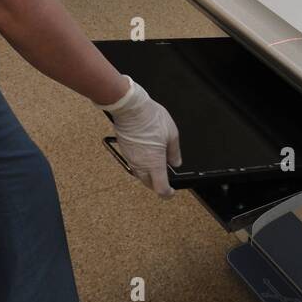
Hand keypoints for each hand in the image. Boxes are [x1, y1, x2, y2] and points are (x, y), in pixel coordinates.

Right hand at [100, 76, 180, 197]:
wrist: (131, 108)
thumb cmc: (151, 118)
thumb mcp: (172, 134)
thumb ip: (174, 152)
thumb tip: (176, 162)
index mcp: (154, 163)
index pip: (160, 188)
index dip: (167, 194)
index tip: (172, 191)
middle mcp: (140, 165)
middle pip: (149, 184)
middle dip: (157, 184)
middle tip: (166, 177)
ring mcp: (131, 159)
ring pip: (140, 175)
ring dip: (149, 174)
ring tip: (157, 162)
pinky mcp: (125, 152)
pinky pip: (134, 164)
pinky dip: (141, 164)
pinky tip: (147, 154)